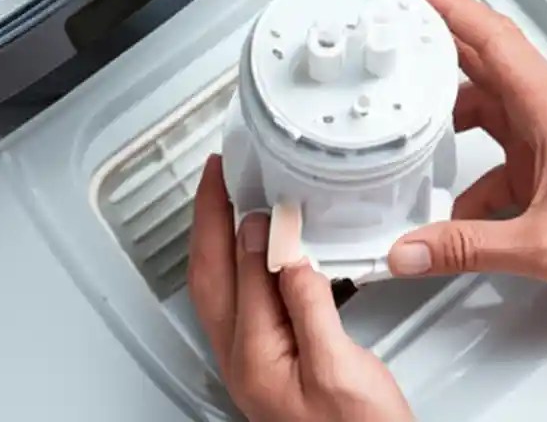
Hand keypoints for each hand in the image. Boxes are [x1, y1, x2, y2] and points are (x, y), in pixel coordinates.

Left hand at [188, 156, 412, 421]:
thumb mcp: (338, 366)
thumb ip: (305, 304)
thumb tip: (283, 249)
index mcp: (254, 356)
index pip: (238, 271)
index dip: (242, 222)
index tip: (247, 183)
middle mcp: (243, 361)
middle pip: (210, 275)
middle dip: (208, 221)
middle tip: (215, 177)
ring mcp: (254, 366)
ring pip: (221, 289)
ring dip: (220, 241)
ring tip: (228, 203)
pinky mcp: (271, 369)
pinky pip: (244, 305)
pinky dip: (245, 269)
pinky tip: (263, 258)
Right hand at [387, 0, 546, 306]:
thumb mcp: (544, 245)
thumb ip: (468, 247)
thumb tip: (414, 250)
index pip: (492, 37)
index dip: (449, 6)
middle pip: (487, 68)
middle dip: (438, 58)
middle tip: (397, 49)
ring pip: (497, 112)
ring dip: (456, 126)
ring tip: (416, 139)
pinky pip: (513, 150)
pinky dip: (483, 171)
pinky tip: (463, 208)